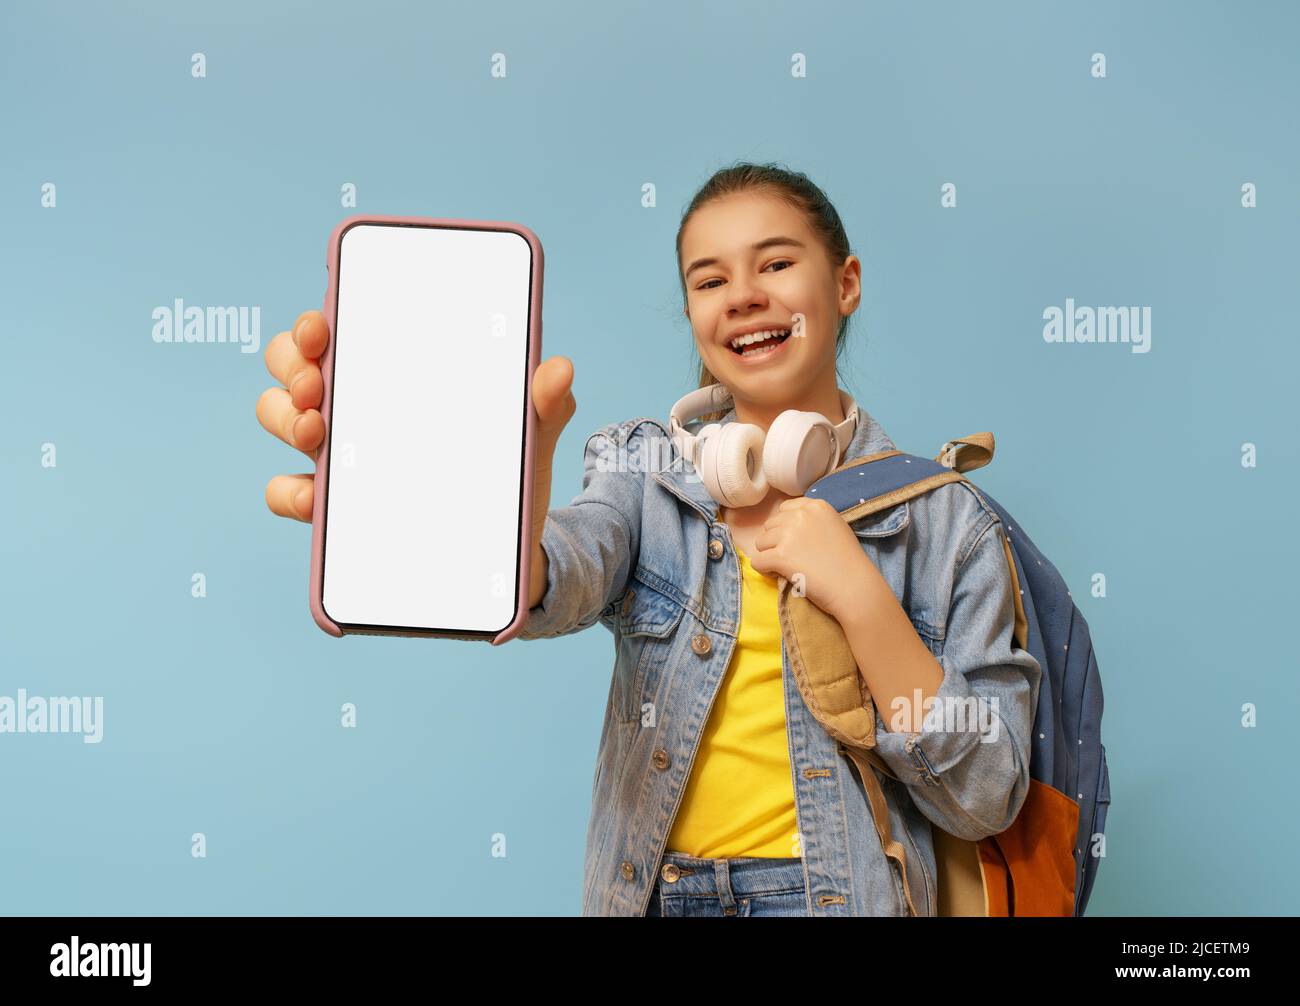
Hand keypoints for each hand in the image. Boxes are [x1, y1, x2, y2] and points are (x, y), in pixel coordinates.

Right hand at [256, 308, 576, 545]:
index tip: (320, 326)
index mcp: (394, 374)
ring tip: (317, 432)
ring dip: (286, 418)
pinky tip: (313, 497)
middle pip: (293, 367)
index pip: (338, 333)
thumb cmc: (508, 473)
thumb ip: (543, 402)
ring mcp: (339, 456)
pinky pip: (288, 494)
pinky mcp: (335, 509)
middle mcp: (355, 407)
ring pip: (281, 418)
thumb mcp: (530, 435)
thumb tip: (558, 369)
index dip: (315, 324)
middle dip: (293, 366)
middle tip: (318, 383)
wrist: (510, 549)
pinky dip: (291, 493)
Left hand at [748, 497, 879, 621]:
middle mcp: (800, 515)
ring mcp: (789, 534)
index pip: (784, 509)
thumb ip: (812, 521)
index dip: (786, 527)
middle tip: (793, 558)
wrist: (855, 587)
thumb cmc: (848, 562)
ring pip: (760, 543)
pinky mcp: (781, 555)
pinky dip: (765, 571)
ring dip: (770, 556)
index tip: (797, 543)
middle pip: (770, 525)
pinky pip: (757, 561)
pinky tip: (781, 576)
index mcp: (816, 506)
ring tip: (788, 568)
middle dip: (776, 542)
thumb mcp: (835, 527)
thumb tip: (786, 526)